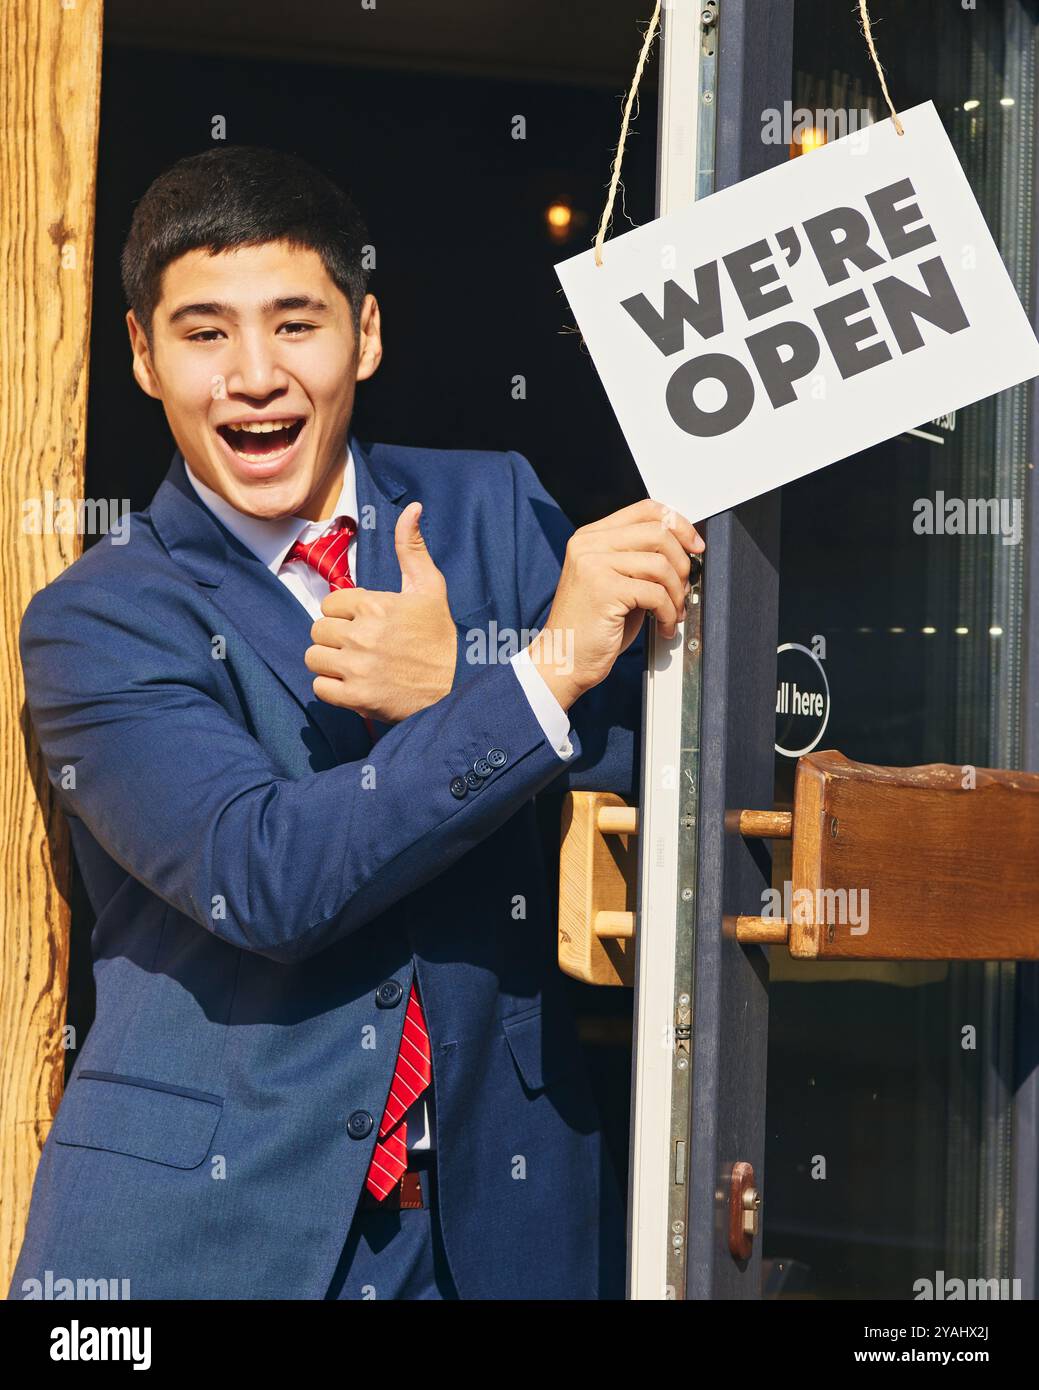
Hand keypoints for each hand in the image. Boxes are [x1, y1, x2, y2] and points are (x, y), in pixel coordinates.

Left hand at [304, 502, 457, 721]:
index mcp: (375, 604)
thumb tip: (412, 508)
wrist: (457, 687)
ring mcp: (358, 667)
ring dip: (330, 663)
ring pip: (314, 657)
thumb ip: (412, 548)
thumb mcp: (431, 588)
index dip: (346, 614)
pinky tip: (354, 685)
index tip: (368, 624)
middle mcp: (363, 634)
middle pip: (318, 630)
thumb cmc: (440, 636)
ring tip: (354, 666)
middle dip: (335, 638)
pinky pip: (319, 688)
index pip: (330, 604)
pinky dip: (333, 689)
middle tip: (360, 647)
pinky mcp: (356, 697)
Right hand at [527, 499, 703, 711]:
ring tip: (673, 611)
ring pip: (660, 564)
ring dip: (677, 593)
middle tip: (684, 587)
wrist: (563, 659)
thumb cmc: (591, 627)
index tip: (694, 545)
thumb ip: (640, 559)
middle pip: (657, 532)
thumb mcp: (615, 581)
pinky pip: (656, 593)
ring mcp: (593, 565)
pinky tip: (664, 625)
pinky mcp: (604, 589)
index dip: (678, 524)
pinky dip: (669, 613)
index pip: (645, 510)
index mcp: (591, 537)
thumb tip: (684, 551)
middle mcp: (588, 545)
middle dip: (683, 563)